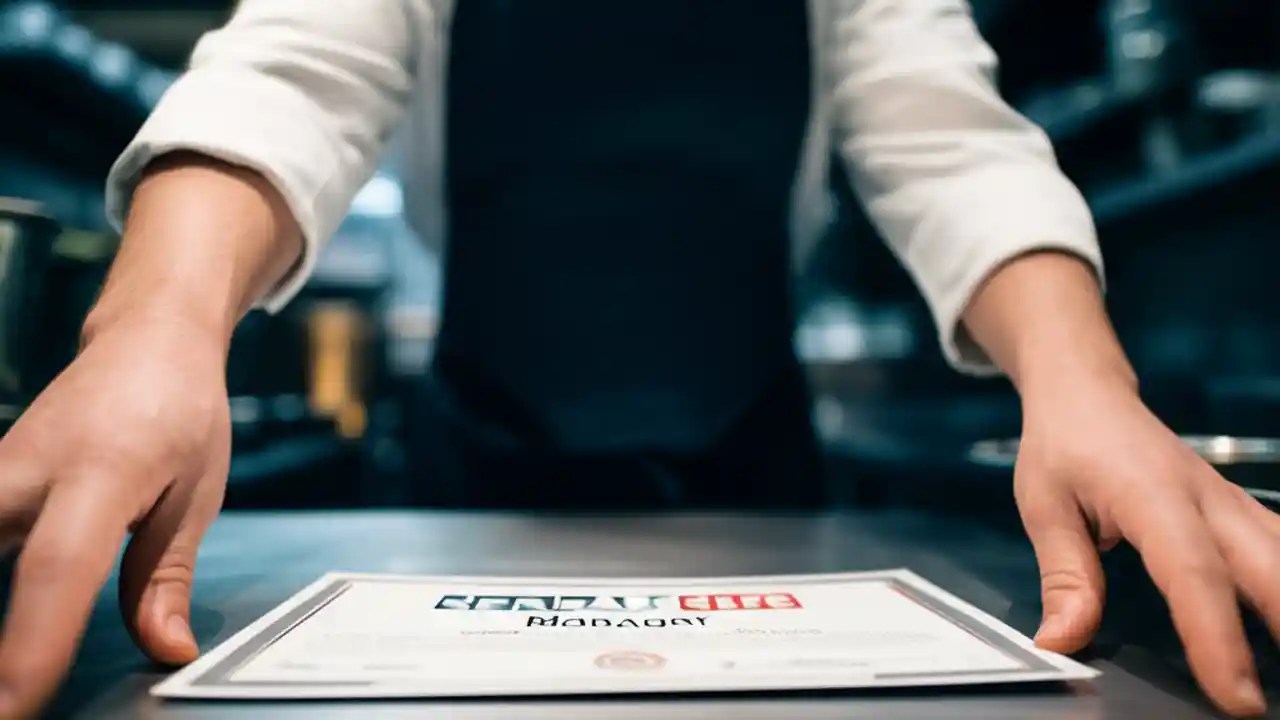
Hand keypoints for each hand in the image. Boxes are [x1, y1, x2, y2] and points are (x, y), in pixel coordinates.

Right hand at [0, 314, 229, 716]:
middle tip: (2, 707)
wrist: (146, 336)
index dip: (30, 642)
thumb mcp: (195, 492)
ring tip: (3, 683)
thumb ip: (165, 578)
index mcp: (101, 471)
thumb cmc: (181, 409)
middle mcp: (27, 471)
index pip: (57, 568)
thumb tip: (166, 652)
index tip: (14, 706)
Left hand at [1016, 379, 1276, 717]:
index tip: (1234, 694)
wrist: (1086, 392)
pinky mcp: (1240, 511)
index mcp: (1152, 494)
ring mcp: (1231, 502)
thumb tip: (1062, 640)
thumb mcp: (1044, 505)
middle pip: (1269, 566)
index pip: (1193, 573)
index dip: (1217, 637)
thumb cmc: (1064, 444)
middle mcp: (1206, 498)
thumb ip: (1065, 576)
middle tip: (1267, 702)